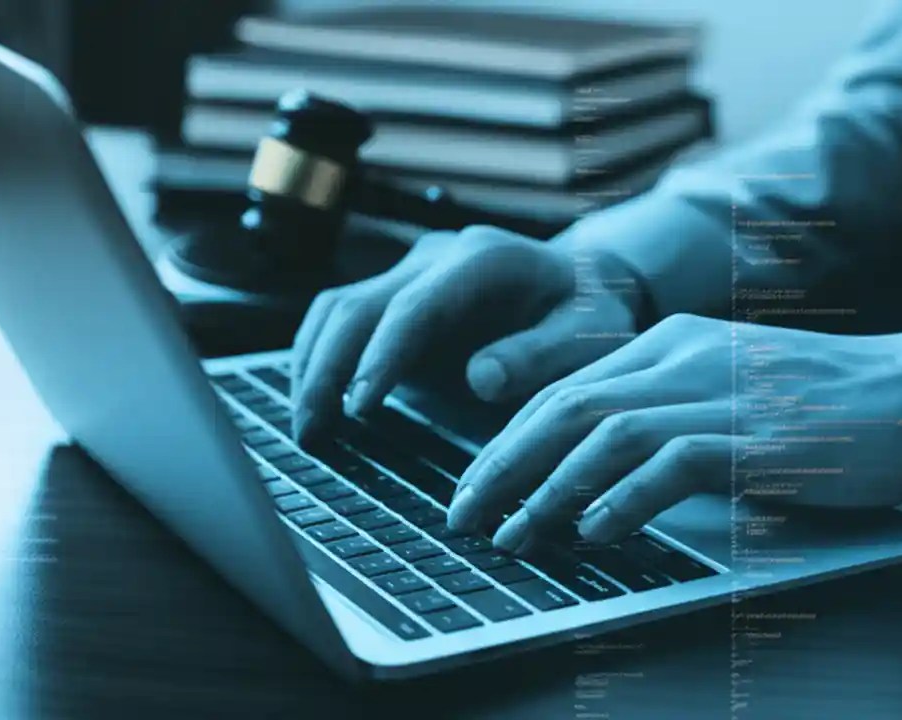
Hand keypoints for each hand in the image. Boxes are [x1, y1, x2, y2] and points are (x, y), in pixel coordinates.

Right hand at [289, 225, 645, 439]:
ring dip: (312, 366)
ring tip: (307, 429)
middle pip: (357, 305)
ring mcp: (412, 276)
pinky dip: (320, 362)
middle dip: (326, 368)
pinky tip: (317, 408)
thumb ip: (541, 354)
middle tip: (314, 431)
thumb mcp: (590, 335)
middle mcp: (437, 259)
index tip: (358, 407)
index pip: (413, 306)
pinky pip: (343, 324)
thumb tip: (480, 378)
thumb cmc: (594, 314)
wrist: (589, 287)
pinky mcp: (400, 302)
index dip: (380, 357)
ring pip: (337, 310)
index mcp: (484, 260)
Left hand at [446, 314, 901, 551]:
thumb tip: (587, 478)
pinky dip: (624, 499)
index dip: (507, 441)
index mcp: (667, 344)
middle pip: (564, 406)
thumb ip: (661, 418)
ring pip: (603, 433)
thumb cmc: (819, 405)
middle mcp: (681, 359)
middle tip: (464, 514)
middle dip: (501, 464)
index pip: (564, 389)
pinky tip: (593, 531)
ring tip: (512, 534)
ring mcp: (720, 394)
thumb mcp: (723, 393)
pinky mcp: (758, 435)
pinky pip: (671, 463)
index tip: (475, 486)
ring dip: (547, 488)